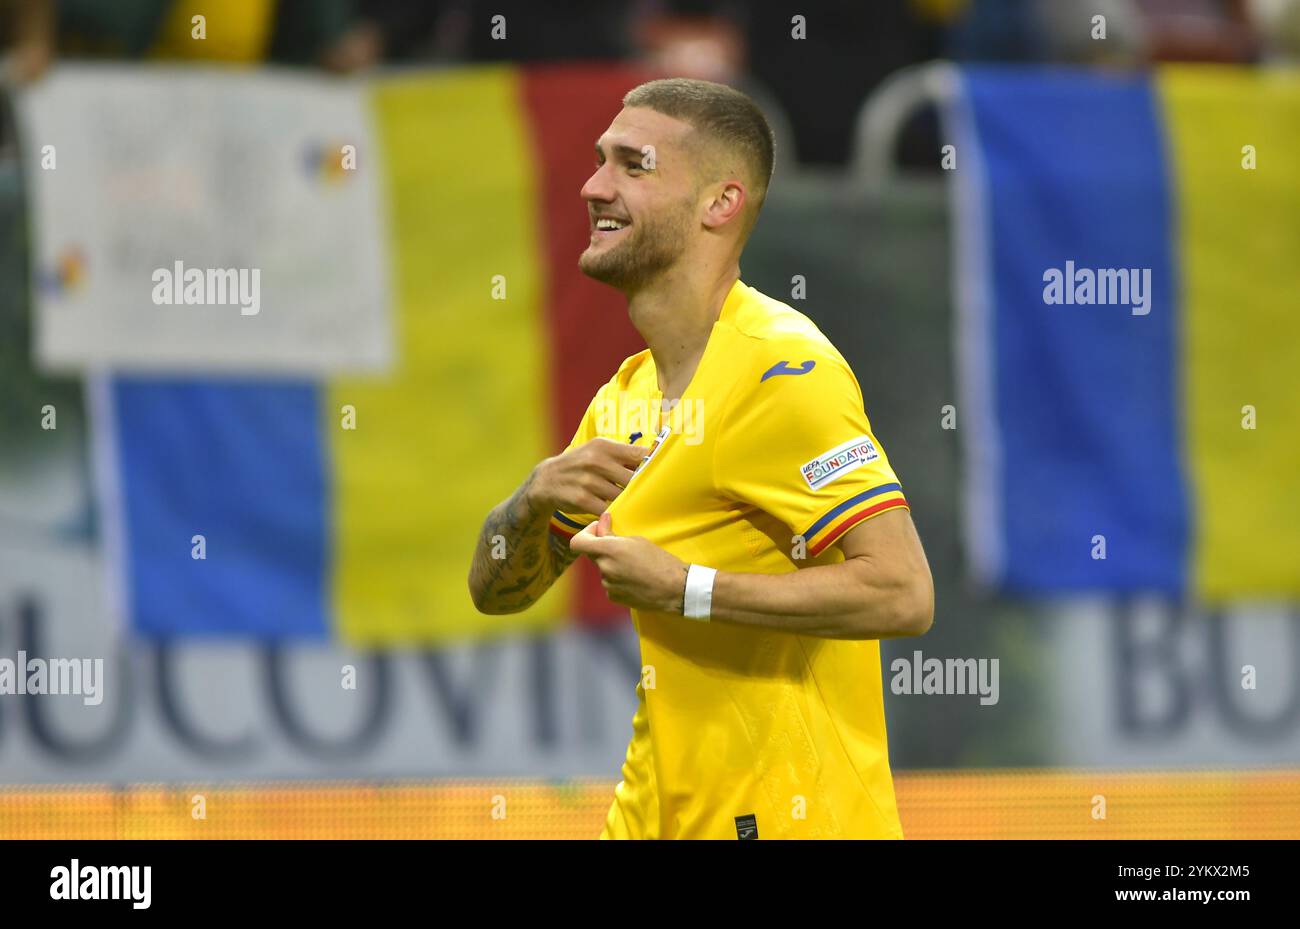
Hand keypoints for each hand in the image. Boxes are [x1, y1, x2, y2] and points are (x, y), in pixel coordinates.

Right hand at [527, 438, 647, 516]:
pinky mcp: (581, 499)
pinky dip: (612, 511)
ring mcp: (587, 480)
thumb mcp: (596, 451)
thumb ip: (621, 455)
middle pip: (633, 478)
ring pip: (621, 496)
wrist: (546, 480)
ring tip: (628, 503)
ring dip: (626, 501)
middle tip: (647, 494)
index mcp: (603, 446)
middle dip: (640, 487)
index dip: (652, 465)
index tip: (660, 473)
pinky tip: (613, 511)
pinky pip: (607, 509)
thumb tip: (653, 458)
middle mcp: (595, 461)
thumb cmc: (580, 465)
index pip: (639, 453)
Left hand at [569, 513, 688, 613]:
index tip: (599, 531)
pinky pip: (610, 583)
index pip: (577, 543)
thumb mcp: (637, 541)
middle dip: (604, 549)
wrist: (675, 588)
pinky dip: (618, 579)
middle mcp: (604, 567)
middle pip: (593, 555)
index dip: (585, 534)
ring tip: (635, 566)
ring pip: (603, 569)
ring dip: (613, 565)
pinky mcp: (613, 597)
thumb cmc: (659, 560)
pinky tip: (635, 579)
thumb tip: (601, 521)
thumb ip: (613, 533)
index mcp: (609, 550)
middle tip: (624, 547)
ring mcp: (607, 584)